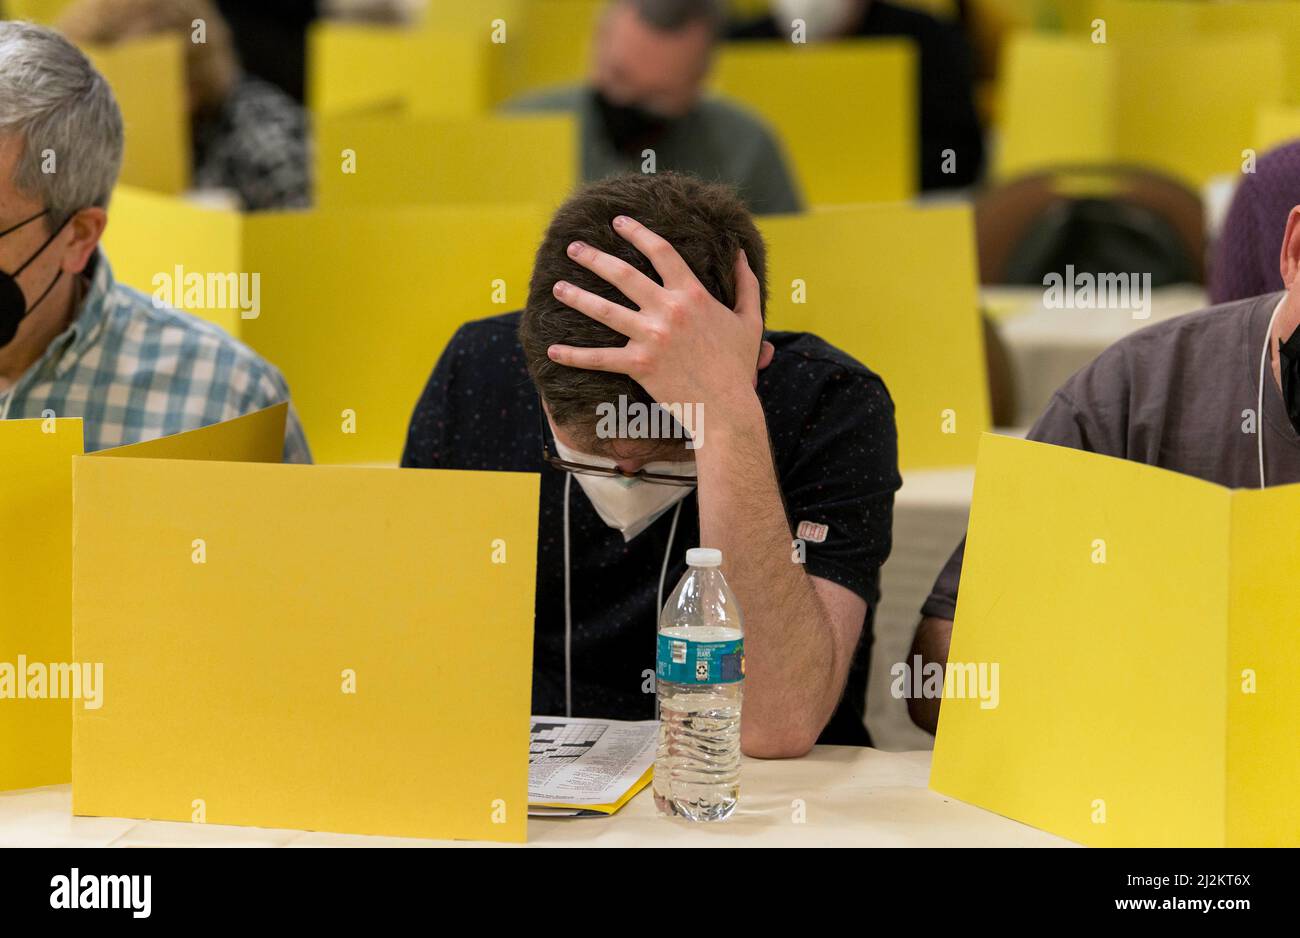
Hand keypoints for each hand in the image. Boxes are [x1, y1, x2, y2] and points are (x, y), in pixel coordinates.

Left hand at [546, 215, 772, 420]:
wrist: (727, 407)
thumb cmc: (737, 365)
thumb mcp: (749, 320)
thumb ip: (745, 283)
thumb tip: (740, 252)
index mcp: (692, 294)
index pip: (661, 252)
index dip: (638, 232)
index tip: (619, 222)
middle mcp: (668, 310)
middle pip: (623, 274)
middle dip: (594, 258)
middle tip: (573, 248)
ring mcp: (650, 337)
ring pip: (604, 310)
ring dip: (577, 297)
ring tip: (557, 287)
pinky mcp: (638, 366)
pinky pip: (599, 358)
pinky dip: (574, 356)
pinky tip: (552, 350)